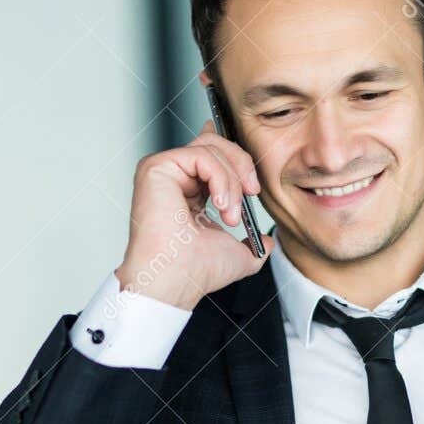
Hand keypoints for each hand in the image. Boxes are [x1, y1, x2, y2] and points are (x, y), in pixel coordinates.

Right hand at [118, 118, 272, 309]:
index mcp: (188, 193)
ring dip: (232, 181)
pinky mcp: (156, 168)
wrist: (179, 279)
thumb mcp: (239, 255)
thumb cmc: (197, 271)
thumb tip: (267, 242)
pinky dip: (220, 177)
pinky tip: (219, 205)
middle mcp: (173, 179)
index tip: (253, 186)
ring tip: (230, 213)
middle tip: (251, 193)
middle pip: (214, 143)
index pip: (211, 156)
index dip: (235, 157)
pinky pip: (201, 155)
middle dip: (242, 165)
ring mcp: (163, 172)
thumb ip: (254, 244)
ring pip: (211, 148)